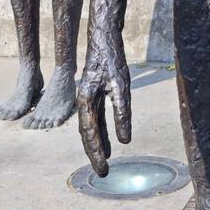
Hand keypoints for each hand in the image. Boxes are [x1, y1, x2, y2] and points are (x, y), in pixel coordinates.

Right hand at [77, 38, 131, 176]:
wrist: (104, 36)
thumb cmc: (112, 59)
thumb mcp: (121, 86)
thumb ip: (122, 113)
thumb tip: (126, 140)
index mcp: (85, 101)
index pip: (90, 135)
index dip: (96, 153)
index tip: (103, 169)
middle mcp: (83, 102)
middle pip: (87, 134)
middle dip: (95, 154)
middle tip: (103, 172)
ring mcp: (88, 98)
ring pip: (92, 128)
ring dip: (98, 144)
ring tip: (106, 160)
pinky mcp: (96, 93)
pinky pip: (97, 119)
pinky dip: (103, 131)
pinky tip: (112, 140)